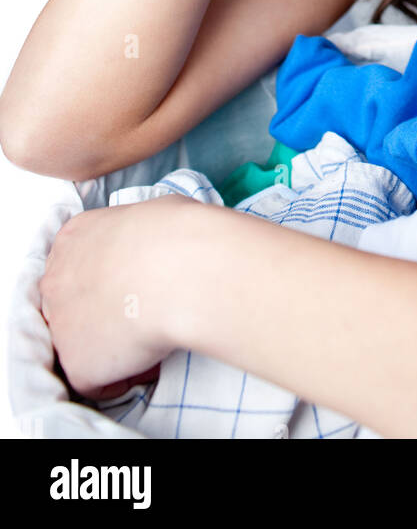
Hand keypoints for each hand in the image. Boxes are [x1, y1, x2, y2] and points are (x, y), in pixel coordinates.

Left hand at [38, 193, 197, 400]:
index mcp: (74, 238)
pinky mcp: (77, 365)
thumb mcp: (154, 214)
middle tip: (142, 314)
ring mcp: (60, 324)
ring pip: (83, 346)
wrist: (179, 269)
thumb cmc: (177, 235)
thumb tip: (159, 246)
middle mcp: (55, 279)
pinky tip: (152, 359)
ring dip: (112, 347)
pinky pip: (99, 382)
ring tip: (151, 338)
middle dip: (102, 315)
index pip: (79, 266)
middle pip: (71, 306)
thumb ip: (139, 236)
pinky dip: (126, 377)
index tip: (132, 288)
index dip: (107, 282)